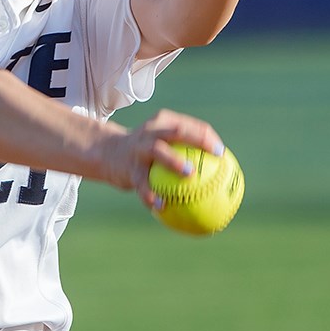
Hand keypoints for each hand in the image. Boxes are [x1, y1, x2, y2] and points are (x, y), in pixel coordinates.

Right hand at [100, 108, 225, 210]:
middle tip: (215, 152)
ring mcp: (139, 149)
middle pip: (176, 131)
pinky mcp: (130, 168)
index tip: (221, 152)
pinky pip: (142, 183)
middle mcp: (150, 132)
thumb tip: (218, 176)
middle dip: (197, 139)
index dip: (207, 136)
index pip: (189, 125)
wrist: (108, 155)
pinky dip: (152, 194)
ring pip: (157, 151)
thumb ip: (187, 154)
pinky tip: (162, 206)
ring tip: (189, 174)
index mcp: (162, 124)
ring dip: (174, 160)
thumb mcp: (163, 145)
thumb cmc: (147, 154)